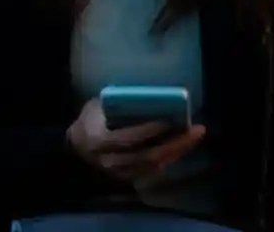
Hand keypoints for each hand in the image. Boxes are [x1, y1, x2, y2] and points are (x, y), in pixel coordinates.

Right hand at [66, 98, 206, 181]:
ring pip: (154, 165)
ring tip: (194, 136)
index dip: (150, 131)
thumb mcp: (98, 106)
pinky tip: (181, 145)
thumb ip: (117, 103)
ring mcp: (120, 173)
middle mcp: (111, 161)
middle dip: (175, 144)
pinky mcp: (128, 178)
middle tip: (197, 130)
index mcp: (100, 141)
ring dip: (177, 151)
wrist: (76, 146)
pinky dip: (169, 157)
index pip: (129, 139)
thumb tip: (148, 94)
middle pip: (148, 156)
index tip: (170, 120)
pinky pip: (154, 170)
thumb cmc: (90, 120)